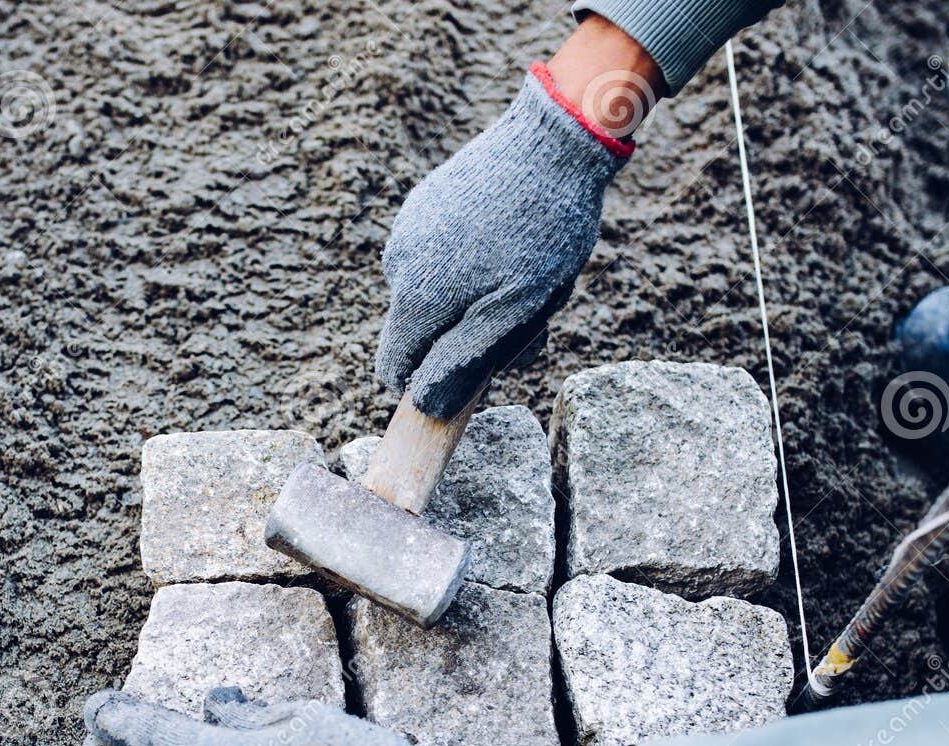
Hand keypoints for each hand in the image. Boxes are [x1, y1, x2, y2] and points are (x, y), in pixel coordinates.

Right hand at [376, 62, 631, 418]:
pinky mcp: (424, 203)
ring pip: (429, 293)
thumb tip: (423, 405)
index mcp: (414, 297)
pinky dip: (467, 263)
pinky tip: (506, 239)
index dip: (428, 386)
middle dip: (462, 338)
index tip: (473, 376)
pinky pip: (435, 255)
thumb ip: (463, 361)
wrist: (555, 138)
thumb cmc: (544, 232)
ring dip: (470, 299)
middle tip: (524, 315)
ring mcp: (408, 229)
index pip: (394, 367)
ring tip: (521, 271)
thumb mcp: (515, 310)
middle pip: (418, 332)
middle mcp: (397, 263)